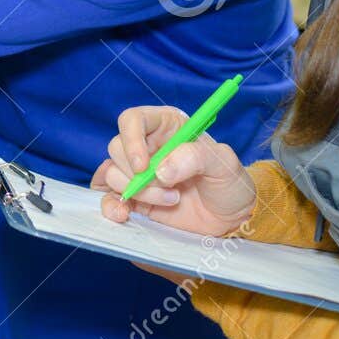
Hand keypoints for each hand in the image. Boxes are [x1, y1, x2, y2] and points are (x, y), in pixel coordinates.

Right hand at [93, 105, 256, 237]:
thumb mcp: (224, 163)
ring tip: (171, 201)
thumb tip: (160, 171)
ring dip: (136, 191)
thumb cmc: (229, 183)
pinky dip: (111, 205)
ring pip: (112, 173)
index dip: (131, 140)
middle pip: (116, 148)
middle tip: (170, 189)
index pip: (132, 120)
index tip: (143, 166)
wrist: (231, 219)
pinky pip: (108, 197)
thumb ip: (195, 157)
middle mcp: (146, 146)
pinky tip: (124, 214)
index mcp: (166, 127)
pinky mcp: (134, 197)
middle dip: (138, 174)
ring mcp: (137, 172)